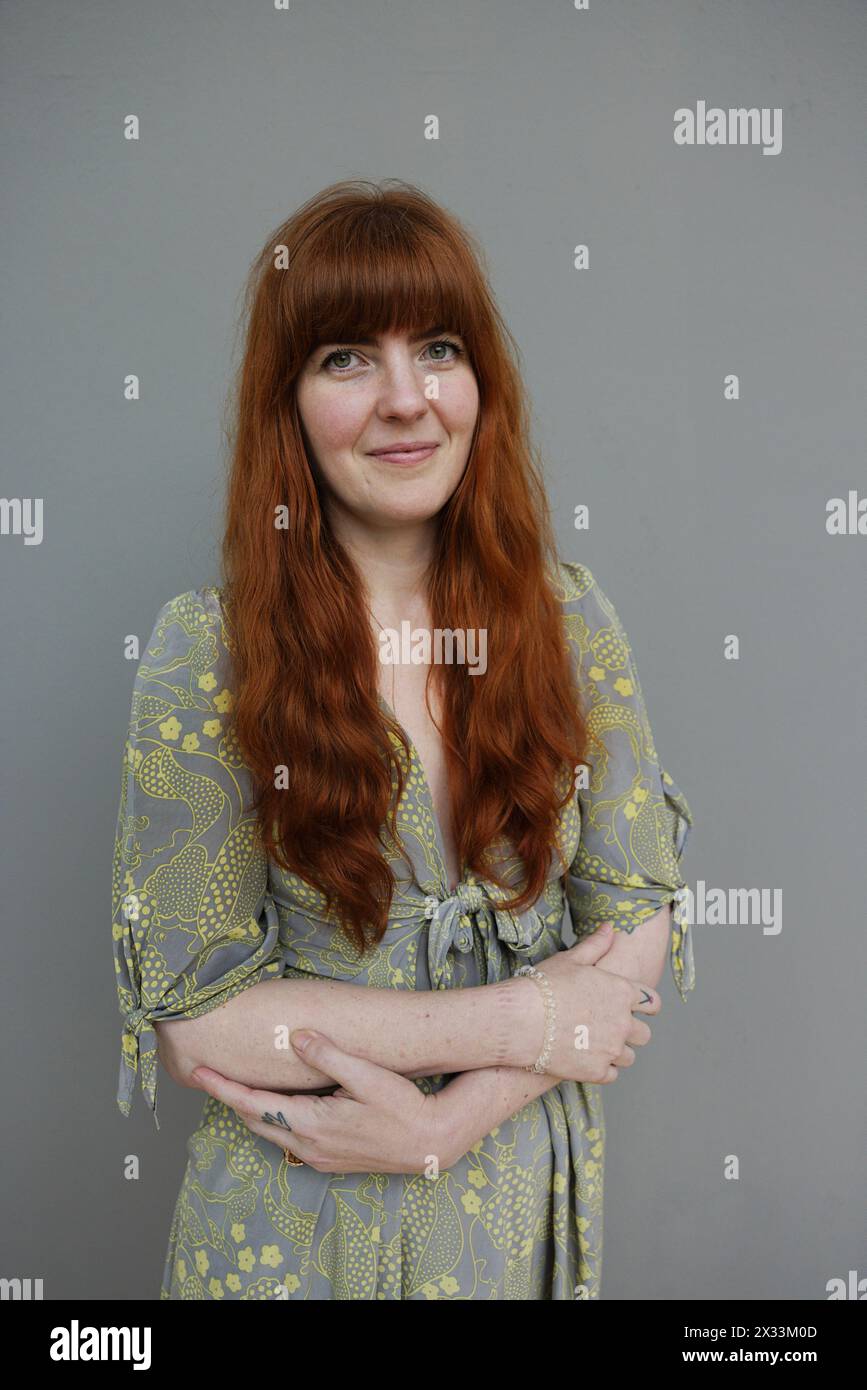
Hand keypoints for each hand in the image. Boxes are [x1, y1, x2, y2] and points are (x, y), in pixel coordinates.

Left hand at [190, 1030, 453, 1173]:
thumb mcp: (367, 1075)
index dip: (223, 1088)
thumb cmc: (403, 1106)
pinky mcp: (329, 1159)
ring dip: (250, 1109)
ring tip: (233, 1086)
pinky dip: (272, 1119)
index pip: (253, 1105)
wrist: (432, 1142)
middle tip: (207, 1076)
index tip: (198, 1074)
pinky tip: (274, 1104)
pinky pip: (287, 1139)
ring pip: (271, 1131)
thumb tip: (296, 1035)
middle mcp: (308, 1146)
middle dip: (230, 1098)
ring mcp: (318, 1157)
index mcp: (311, 1124)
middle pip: (255, 1121)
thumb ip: (329, 1055)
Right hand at [507, 924, 660, 1083]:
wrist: (521, 1019)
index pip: (653, 1003)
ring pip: (629, 1056)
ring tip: (596, 1044)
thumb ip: (596, 944)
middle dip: (631, 1031)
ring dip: (617, 1051)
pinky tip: (587, 1059)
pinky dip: (603, 1069)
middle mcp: (623, 1022)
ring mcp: (611, 1049)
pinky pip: (612, 1074)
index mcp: (622, 992)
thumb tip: (610, 928)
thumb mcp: (571, 959)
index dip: (646, 1006)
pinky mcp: (597, 1071)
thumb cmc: (544, 985)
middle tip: (611, 1028)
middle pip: (643, 1034)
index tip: (638, 1008)